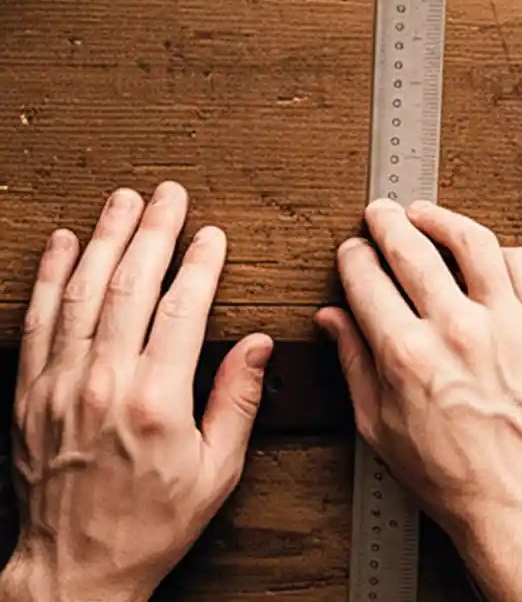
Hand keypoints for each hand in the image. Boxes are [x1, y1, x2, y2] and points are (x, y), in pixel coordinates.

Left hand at [0, 182, 272, 601]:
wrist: (76, 567)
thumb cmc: (149, 525)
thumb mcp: (217, 471)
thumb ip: (236, 401)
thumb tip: (255, 345)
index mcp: (155, 402)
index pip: (181, 309)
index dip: (199, 264)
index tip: (210, 236)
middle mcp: (102, 385)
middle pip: (129, 285)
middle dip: (151, 231)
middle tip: (166, 195)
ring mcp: (58, 385)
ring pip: (81, 292)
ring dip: (102, 239)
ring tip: (120, 202)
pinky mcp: (28, 394)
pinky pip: (36, 320)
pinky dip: (49, 277)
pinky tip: (61, 246)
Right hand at [317, 199, 521, 601]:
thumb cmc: (453, 475)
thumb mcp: (380, 427)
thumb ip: (354, 362)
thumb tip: (332, 318)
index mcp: (407, 355)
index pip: (367, 278)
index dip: (353, 256)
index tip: (352, 250)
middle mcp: (457, 330)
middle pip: (413, 247)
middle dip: (388, 222)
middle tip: (381, 213)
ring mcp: (508, 323)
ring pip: (473, 241)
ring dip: (442, 219)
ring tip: (427, 215)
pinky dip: (500, 251)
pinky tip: (486, 253)